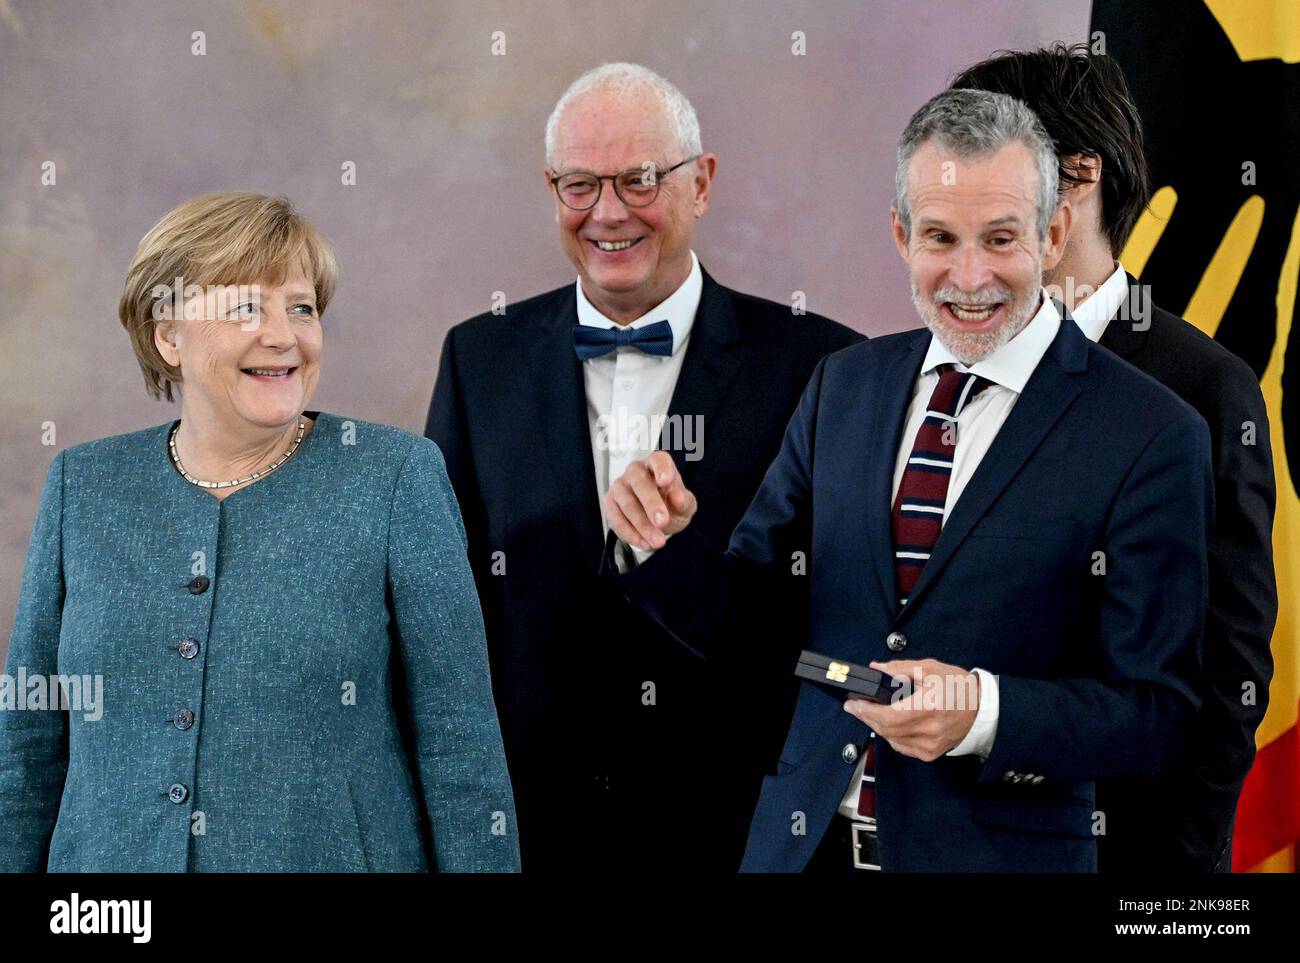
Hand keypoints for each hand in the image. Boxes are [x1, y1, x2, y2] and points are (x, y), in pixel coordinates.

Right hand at [603, 450, 697, 550]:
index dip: (662, 469)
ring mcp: (620, 485)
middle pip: (639, 482)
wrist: (659, 520)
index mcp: (657, 464)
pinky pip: (616, 518)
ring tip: (658, 541)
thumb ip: (683, 500)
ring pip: (627, 503)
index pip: (658, 460)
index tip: (666, 481)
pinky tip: (644, 542)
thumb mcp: (685, 505)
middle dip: (651, 503)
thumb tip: (678, 497)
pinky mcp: (609, 503)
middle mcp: (636, 470)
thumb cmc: (671, 505)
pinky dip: (630, 533)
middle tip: (662, 521)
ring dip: (642, 525)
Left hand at [842, 659, 978, 761]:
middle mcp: (928, 730)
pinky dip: (892, 735)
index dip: (865, 711)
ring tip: (873, 712)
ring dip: (878, 726)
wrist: (981, 709)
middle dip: (866, 717)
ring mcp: (930, 745)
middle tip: (856, 706)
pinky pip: (902, 746)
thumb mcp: (929, 669)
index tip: (852, 704)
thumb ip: (900, 669)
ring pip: (891, 739)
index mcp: (927, 707)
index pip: (887, 715)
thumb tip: (877, 669)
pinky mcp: (931, 753)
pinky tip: (892, 724)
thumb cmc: (957, 686)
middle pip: (885, 729)